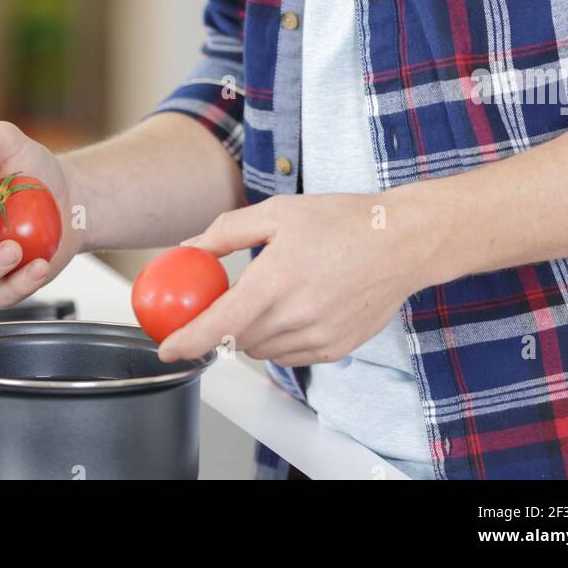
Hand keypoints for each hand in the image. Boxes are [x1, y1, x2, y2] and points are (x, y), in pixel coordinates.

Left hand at [157, 189, 432, 365]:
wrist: (400, 242)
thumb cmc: (342, 221)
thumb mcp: (277, 213)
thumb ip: (227, 232)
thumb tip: (189, 248)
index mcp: (275, 280)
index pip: (219, 325)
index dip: (187, 342)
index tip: (166, 348)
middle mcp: (295, 316)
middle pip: (236, 340)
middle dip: (224, 324)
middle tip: (229, 297)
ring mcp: (317, 338)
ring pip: (262, 350)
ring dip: (253, 331)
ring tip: (276, 292)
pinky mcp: (334, 349)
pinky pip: (290, 354)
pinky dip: (281, 337)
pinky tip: (298, 305)